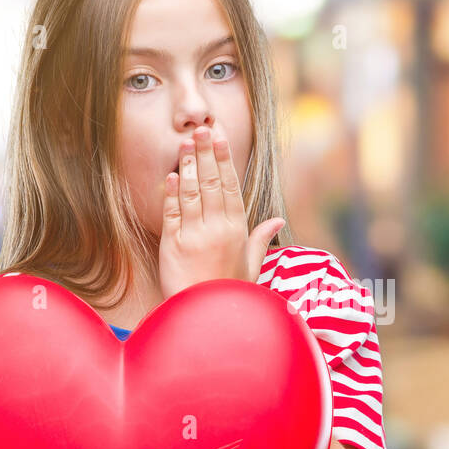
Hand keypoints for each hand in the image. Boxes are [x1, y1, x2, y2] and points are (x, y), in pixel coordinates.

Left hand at [158, 124, 284, 299]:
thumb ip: (261, 240)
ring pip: (191, 194)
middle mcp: (217, 230)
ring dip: (188, 167)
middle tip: (200, 130)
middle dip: (206, 154)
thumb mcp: (251, 267)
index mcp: (237, 231)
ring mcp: (194, 236)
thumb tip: (277, 220)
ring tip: (184, 144)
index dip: (225, 161)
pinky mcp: (172, 245)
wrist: (206, 318)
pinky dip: (171, 194)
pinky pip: (172, 213)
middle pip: (212, 184)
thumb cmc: (230, 293)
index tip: (220, 139)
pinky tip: (171, 176)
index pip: (231, 188)